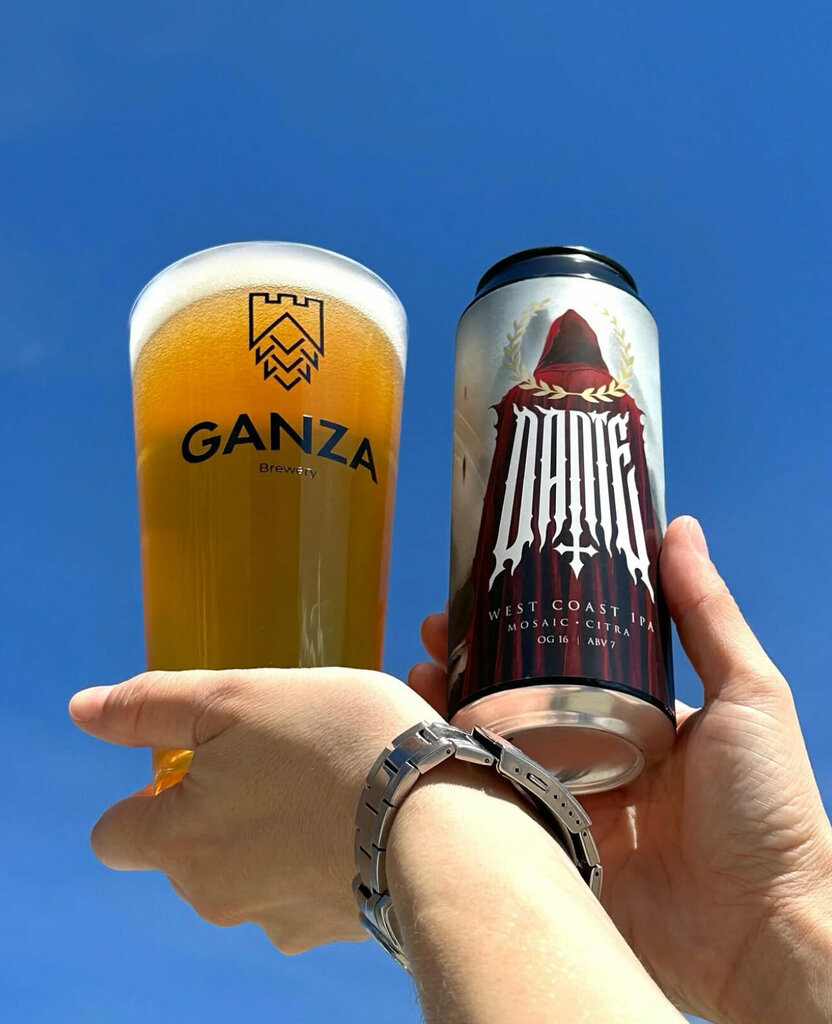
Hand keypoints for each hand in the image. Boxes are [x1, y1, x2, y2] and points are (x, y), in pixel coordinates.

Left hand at [69, 668, 434, 952]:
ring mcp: (278, 918)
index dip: (148, 793)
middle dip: (223, 802)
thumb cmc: (336, 743)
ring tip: (332, 778)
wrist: (440, 819)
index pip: (115, 834)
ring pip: (252, 865)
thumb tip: (82, 709)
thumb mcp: (235, 697)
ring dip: (276, 825)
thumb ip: (152, 705)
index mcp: (181, 841)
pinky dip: (321, 850)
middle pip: (190, 848)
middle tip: (282, 754)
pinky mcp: (334, 926)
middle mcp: (218, 895)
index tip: (204, 759)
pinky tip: (361, 813)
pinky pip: (307, 883)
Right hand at [410, 516, 831, 1023]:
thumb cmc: (769, 808)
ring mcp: (571, 807)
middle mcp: (599, 757)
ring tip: (418, 679)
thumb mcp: (748, 694)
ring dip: (452, 714)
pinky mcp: (552, 855)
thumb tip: (679, 527)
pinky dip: (460, 779)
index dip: (523, 628)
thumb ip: (708, 614)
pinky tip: (429, 747)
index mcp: (638, 718)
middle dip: (471, 665)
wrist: (762, 931)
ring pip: (496, 749)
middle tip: (432, 635)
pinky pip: (496, 810)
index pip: (566, 659)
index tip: (483, 596)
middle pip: (519, 700)